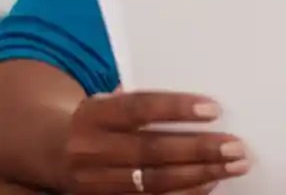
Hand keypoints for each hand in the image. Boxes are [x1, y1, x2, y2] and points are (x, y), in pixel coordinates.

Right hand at [61, 90, 249, 193]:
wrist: (50, 150)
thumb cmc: (98, 118)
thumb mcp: (108, 101)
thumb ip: (141, 99)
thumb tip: (196, 101)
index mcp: (93, 115)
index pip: (138, 109)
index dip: (175, 108)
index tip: (213, 109)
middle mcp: (91, 149)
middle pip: (151, 150)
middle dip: (198, 149)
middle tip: (235, 146)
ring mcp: (95, 181)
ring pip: (154, 181)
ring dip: (200, 174)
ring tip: (233, 165)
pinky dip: (185, 193)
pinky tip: (210, 182)